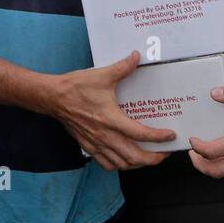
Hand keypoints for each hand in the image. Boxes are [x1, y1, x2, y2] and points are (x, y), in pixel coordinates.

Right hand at [48, 51, 173, 170]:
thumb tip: (137, 56)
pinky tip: (126, 159)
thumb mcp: (102, 75)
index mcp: (111, 119)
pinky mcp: (88, 147)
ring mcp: (96, 144)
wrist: (53, 97)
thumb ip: (122, 67)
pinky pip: (106, 164)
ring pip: (121, 164)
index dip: (158, 137)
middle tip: (164, 153)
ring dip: (138, 164)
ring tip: (149, 158)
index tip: (170, 136)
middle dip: (153, 158)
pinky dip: (119, 165)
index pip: (140, 134)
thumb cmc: (77, 87)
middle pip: (134, 157)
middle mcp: (105, 136)